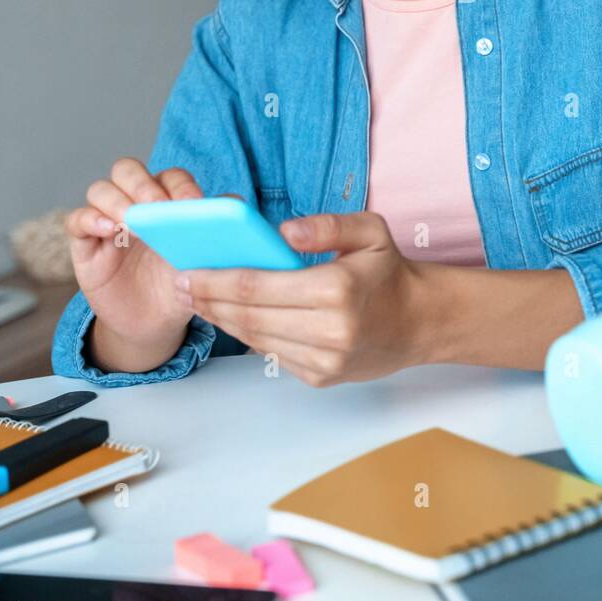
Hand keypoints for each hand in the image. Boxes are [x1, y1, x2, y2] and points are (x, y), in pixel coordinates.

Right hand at [65, 158, 203, 348]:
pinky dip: (89, 219)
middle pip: (128, 170)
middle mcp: (135, 203)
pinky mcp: (85, 245)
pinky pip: (77, 220)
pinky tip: (108, 231)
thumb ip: (218, 234)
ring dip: (117, 201)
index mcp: (167, 201)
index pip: (170, 176)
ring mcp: (107, 221)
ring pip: (100, 189)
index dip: (180, 186)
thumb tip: (237, 208)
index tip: (192, 205)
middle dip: (143, 185)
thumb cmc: (181, 285)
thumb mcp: (203, 263)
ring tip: (132, 223)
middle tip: (157, 209)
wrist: (154, 324)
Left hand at [176, 212, 429, 386]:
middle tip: (181, 284)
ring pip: (255, 338)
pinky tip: (233, 318)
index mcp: (336, 289)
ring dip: (222, 319)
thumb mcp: (369, 230)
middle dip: (208, 300)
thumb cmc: (388, 272)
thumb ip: (327, 224)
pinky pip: (272, 354)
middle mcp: (329, 330)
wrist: (420, 322)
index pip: (257, 287)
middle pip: (248, 316)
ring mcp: (324, 359)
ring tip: (199, 299)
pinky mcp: (321, 376)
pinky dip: (248, 335)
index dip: (215, 281)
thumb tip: (283, 230)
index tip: (187, 271)